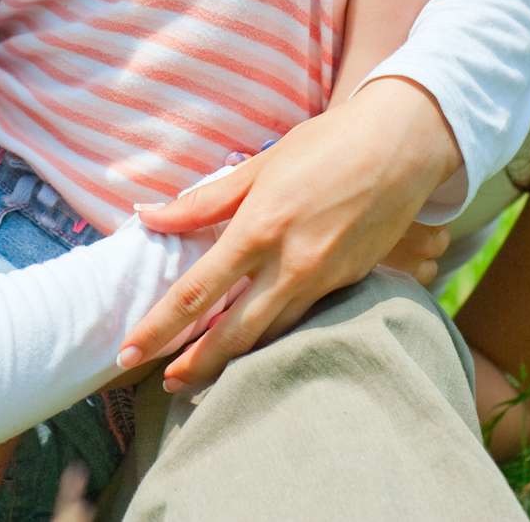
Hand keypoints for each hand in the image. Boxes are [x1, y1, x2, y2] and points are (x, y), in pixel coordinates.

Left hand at [114, 77, 459, 390]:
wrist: (400, 146)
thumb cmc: (325, 145)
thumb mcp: (259, 165)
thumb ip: (204, 200)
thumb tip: (150, 215)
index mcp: (258, 228)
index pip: (196, 293)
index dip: (159, 329)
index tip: (128, 351)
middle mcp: (289, 264)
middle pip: (231, 334)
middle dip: (192, 365)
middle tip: (163, 385)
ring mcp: (321, 280)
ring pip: (269, 337)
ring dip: (231, 362)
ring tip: (198, 377)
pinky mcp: (347, 285)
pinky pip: (301, 322)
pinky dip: (271, 342)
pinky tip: (253, 349)